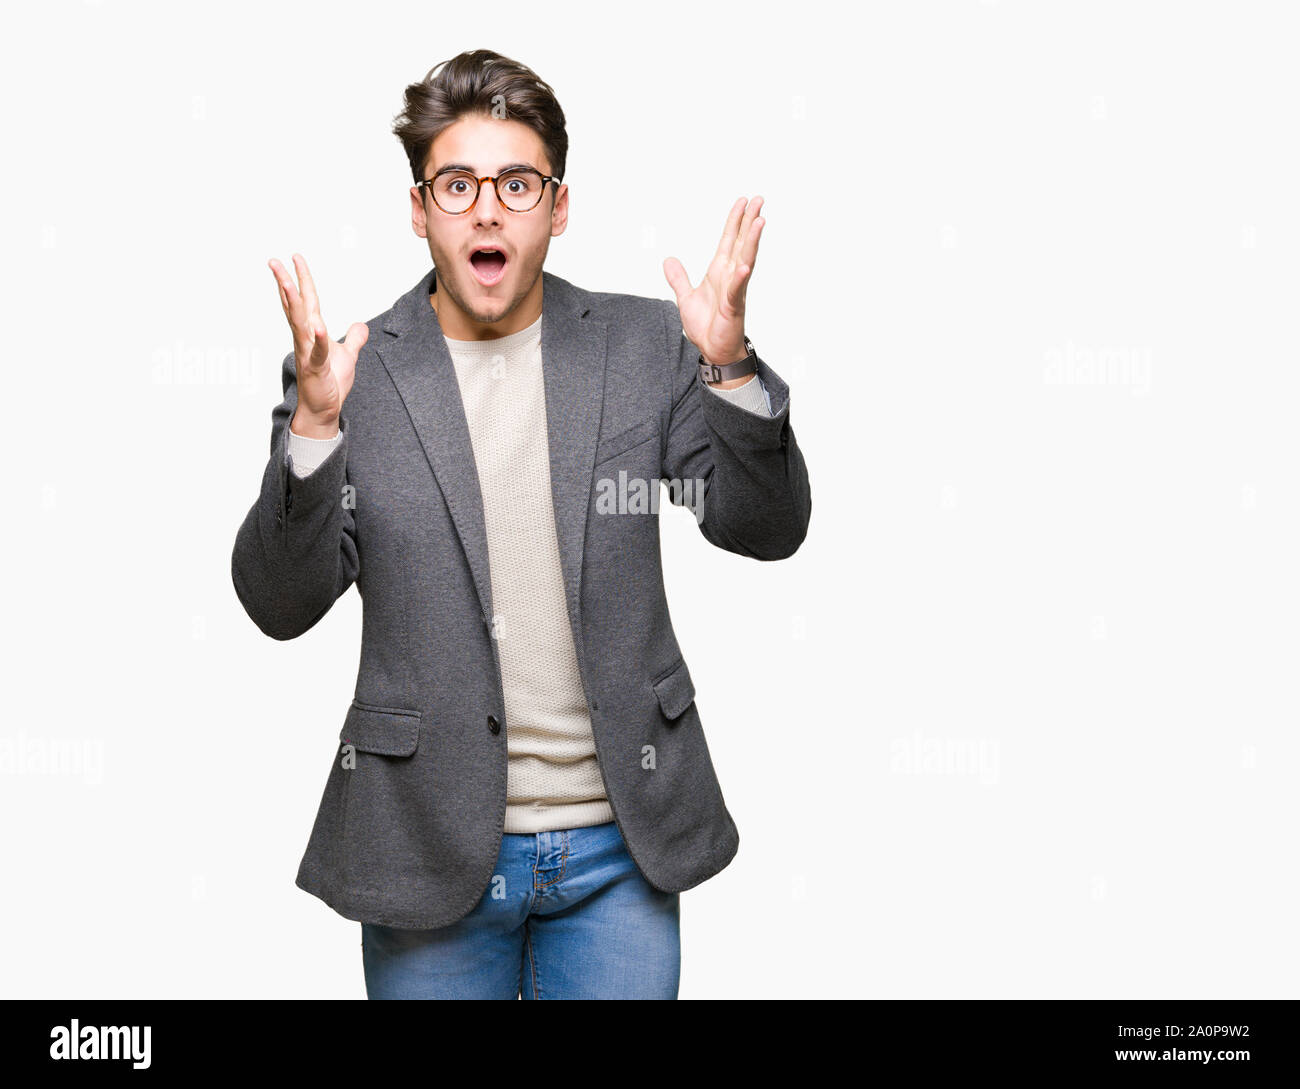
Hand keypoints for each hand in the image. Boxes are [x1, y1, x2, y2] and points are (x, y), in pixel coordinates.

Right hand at [268, 253, 367, 436]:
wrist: (324, 410)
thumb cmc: (330, 384)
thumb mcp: (347, 357)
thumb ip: (353, 339)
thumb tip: (361, 325)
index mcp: (313, 333)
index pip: (307, 301)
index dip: (302, 279)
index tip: (294, 258)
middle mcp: (306, 339)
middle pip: (296, 306)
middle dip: (286, 282)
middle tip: (274, 261)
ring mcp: (308, 353)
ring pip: (299, 323)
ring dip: (293, 302)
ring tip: (288, 282)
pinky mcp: (316, 369)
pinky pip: (318, 352)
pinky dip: (319, 340)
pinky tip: (319, 327)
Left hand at [663, 195, 764, 365]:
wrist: (712, 350)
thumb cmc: (705, 326)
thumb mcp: (686, 298)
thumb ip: (678, 278)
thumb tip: (668, 260)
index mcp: (719, 272)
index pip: (729, 240)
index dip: (735, 220)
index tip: (743, 201)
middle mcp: (730, 276)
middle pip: (741, 243)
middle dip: (750, 221)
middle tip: (759, 199)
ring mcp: (734, 290)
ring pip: (745, 260)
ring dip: (752, 242)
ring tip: (760, 221)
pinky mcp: (732, 307)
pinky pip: (736, 290)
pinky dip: (740, 278)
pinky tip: (745, 266)